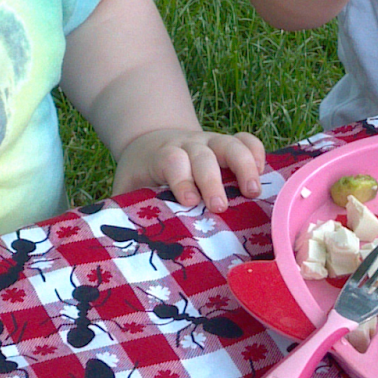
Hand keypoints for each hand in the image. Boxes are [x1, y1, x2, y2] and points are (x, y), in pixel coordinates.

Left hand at [113, 130, 265, 214]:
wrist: (150, 142)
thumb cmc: (141, 174)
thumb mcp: (125, 187)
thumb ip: (121, 208)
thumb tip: (114, 236)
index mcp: (162, 155)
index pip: (172, 160)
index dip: (181, 178)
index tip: (188, 201)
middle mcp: (188, 145)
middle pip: (203, 155)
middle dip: (212, 180)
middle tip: (219, 207)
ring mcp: (210, 142)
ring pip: (230, 144)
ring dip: (244, 165)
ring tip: (253, 192)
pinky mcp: (227, 144)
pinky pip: (247, 141)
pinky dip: (257, 152)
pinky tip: (263, 173)